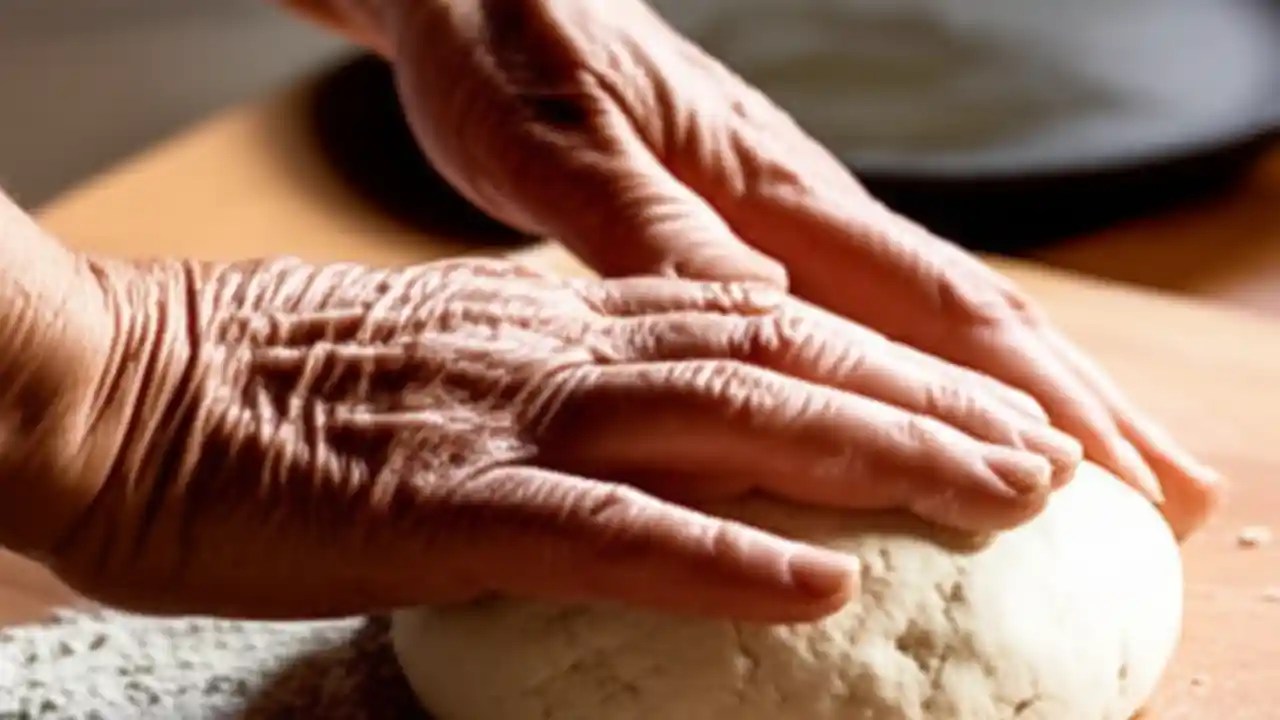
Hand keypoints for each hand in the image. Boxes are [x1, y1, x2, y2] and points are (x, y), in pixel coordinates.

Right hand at [30, 257, 1077, 621]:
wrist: (107, 388)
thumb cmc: (250, 394)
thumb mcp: (425, 368)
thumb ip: (531, 388)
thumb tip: (614, 425)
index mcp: (543, 326)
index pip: (745, 324)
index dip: (872, 358)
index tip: (965, 401)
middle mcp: (549, 355)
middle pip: (775, 361)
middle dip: (919, 406)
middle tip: (1038, 452)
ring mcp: (503, 424)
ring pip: (727, 426)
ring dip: (872, 458)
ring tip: (995, 494)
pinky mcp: (441, 509)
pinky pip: (608, 532)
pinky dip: (717, 558)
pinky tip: (817, 583)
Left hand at [379, 0, 1219, 537]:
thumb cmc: (512, 59)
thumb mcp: (562, 146)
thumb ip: (653, 230)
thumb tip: (760, 310)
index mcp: (769, 187)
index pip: (926, 302)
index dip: (1018, 395)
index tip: (1097, 478)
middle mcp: (800, 202)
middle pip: (964, 314)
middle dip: (1071, 406)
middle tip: (1164, 495)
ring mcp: (784, 211)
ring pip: (928, 314)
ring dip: (1023, 394)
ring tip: (1101, 467)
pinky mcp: (750, 219)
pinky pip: (868, 307)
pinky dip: (933, 369)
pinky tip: (951, 407)